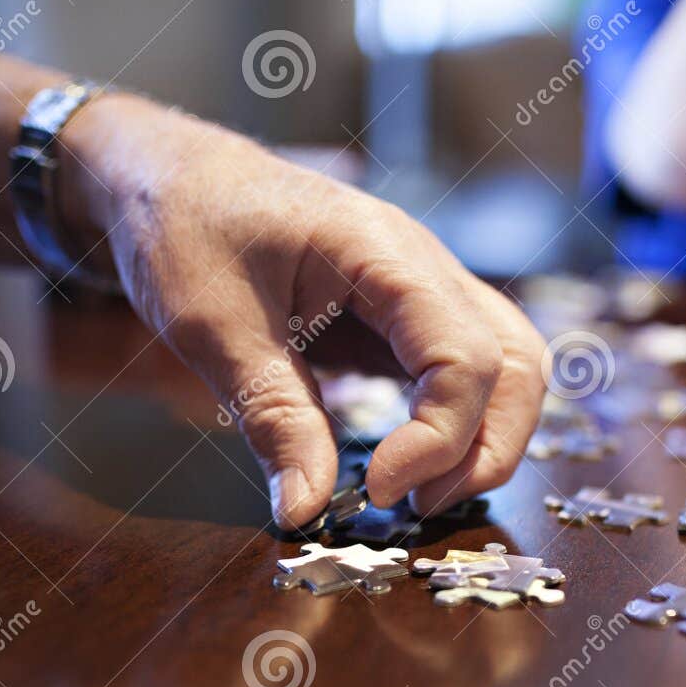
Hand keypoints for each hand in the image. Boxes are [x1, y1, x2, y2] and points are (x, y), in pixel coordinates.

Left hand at [60, 96, 544, 527]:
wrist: (167, 175)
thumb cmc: (183, 227)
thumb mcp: (212, 328)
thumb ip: (271, 417)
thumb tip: (306, 511)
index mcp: (384, 251)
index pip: (465, 356)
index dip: (439, 438)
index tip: (379, 490)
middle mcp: (424, 265)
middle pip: (517, 363)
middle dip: (485, 448)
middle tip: (414, 507)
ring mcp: (423, 288)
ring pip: (510, 367)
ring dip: (486, 439)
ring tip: (420, 492)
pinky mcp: (406, 317)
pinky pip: (468, 369)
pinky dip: (460, 422)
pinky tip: (408, 460)